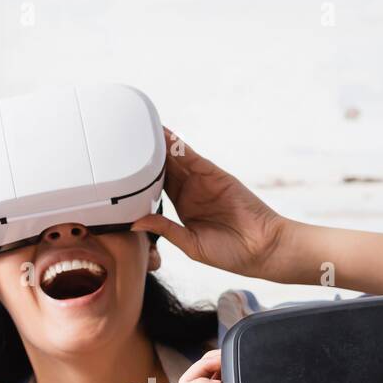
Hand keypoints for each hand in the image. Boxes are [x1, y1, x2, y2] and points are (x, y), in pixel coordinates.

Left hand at [130, 127, 289, 280]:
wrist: (261, 248)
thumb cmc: (230, 253)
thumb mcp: (191, 244)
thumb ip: (165, 230)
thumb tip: (136, 223)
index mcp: (183, 210)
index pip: (156, 189)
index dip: (140, 179)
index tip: (122, 169)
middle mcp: (192, 192)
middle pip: (164, 169)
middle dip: (146, 157)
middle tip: (126, 141)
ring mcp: (203, 182)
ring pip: (175, 159)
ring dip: (159, 145)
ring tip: (141, 130)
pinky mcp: (215, 175)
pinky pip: (193, 157)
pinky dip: (178, 145)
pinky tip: (164, 135)